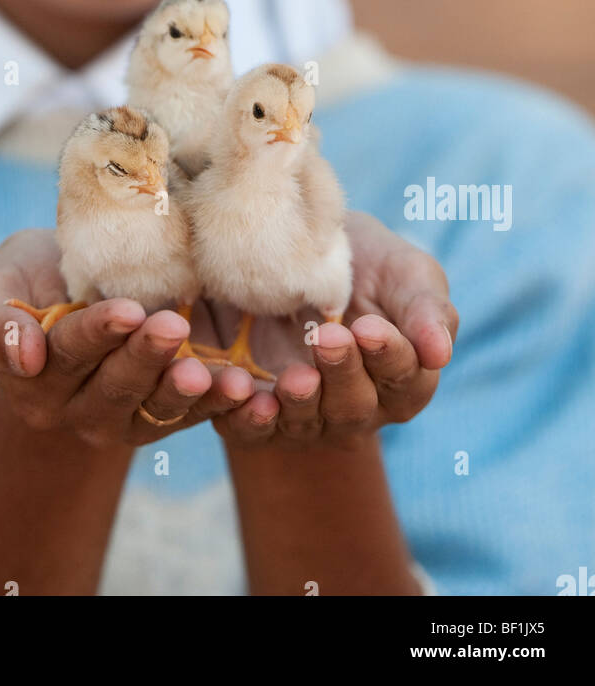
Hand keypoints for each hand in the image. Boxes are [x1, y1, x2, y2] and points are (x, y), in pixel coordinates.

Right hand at [0, 229, 254, 447]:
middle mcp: (72, 409)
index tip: (128, 310)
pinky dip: (218, 407)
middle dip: (145, 358)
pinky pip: (187, 417)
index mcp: (31, 378)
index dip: (97, 333)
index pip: (66, 354)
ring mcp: (117, 419)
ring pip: (152, 410)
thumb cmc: (25, 278)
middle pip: (113, 387)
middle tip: (174, 328)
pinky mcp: (157, 418)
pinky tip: (246, 390)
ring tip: (217, 376)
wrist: (66, 287)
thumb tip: (23, 357)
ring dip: (185, 393)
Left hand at [208, 211, 458, 450]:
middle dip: (342, 374)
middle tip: (327, 337)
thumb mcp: (405, 274)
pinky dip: (247, 418)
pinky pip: (252, 429)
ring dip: (298, 403)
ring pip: (306, 422)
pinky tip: (244, 396)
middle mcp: (360, 409)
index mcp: (404, 380)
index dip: (388, 355)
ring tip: (292, 377)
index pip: (403, 377)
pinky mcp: (260, 417)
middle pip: (355, 407)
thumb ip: (427, 310)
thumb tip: (440, 353)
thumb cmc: (368, 265)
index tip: (369, 327)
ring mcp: (309, 417)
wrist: (299, 256)